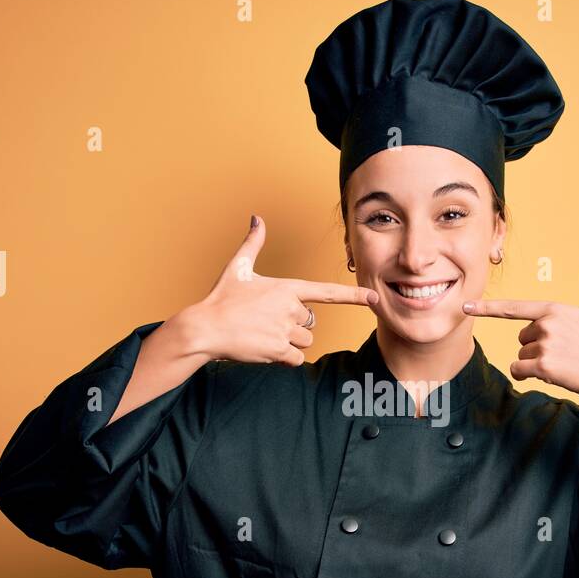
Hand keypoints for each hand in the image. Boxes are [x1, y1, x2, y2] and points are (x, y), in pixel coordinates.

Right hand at [177, 215, 378, 366]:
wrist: (204, 328)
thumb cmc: (220, 299)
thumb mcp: (238, 268)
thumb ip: (253, 243)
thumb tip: (257, 218)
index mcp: (286, 287)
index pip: (327, 292)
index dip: (352, 296)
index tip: (373, 298)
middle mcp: (290, 307)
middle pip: (309, 321)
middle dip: (293, 325)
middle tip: (266, 322)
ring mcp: (285, 329)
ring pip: (305, 341)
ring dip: (289, 342)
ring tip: (263, 335)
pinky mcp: (278, 350)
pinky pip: (296, 359)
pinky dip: (284, 358)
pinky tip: (264, 350)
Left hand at [462, 252, 578, 403]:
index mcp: (554, 309)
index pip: (514, 308)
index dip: (487, 308)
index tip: (465, 306)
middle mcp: (546, 325)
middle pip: (522, 337)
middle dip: (536, 346)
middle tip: (563, 351)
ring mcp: (545, 346)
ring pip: (521, 355)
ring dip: (535, 362)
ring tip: (562, 363)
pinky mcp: (544, 367)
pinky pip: (519, 370)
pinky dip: (525, 375)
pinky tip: (548, 375)